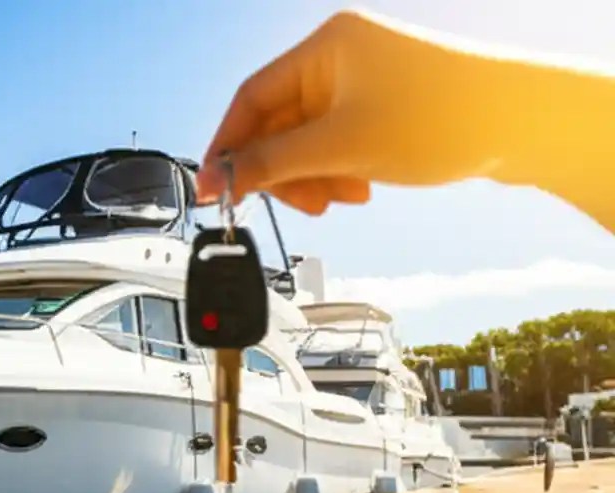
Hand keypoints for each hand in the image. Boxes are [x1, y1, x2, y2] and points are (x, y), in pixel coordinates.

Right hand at [197, 9, 509, 214]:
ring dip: (314, 176)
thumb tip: (220, 178)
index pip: (252, 98)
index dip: (228, 147)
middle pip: (280, 122)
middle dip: (283, 169)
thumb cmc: (444, 118)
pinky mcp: (384, 105)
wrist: (524, 124)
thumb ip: (272, 163)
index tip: (212, 189)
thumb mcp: (341, 148)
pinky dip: (339, 169)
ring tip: (340, 197)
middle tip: (294, 203)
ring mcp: (364, 80)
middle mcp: (341, 57)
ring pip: (309, 138)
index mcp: (325, 46)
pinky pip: (338, 141)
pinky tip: (360, 187)